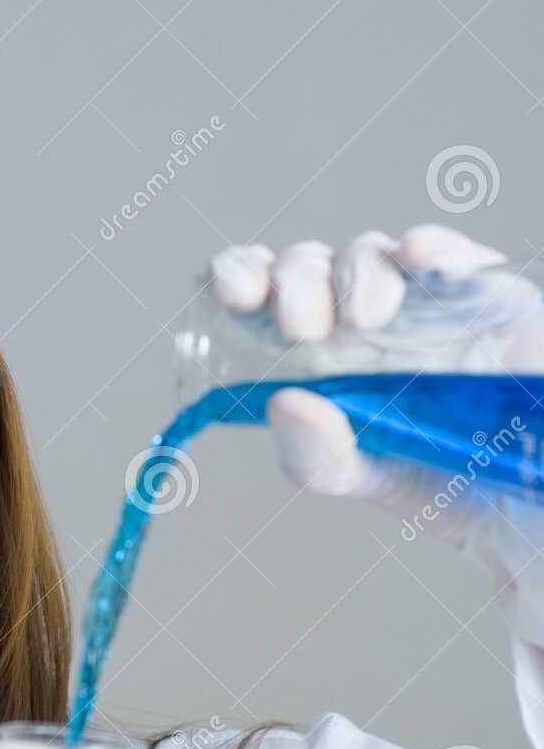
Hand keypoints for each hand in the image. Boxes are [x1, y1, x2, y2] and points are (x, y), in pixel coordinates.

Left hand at [207, 225, 543, 642]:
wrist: (520, 501)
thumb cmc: (439, 476)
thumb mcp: (366, 477)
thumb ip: (318, 457)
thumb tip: (286, 404)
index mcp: (316, 352)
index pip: (260, 291)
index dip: (238, 274)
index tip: (234, 293)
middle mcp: (359, 317)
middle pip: (307, 266)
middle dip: (293, 281)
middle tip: (303, 327)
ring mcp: (421, 299)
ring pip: (368, 253)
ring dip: (351, 273)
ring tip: (362, 320)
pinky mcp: (483, 292)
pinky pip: (450, 254)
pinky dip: (429, 247)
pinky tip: (416, 257)